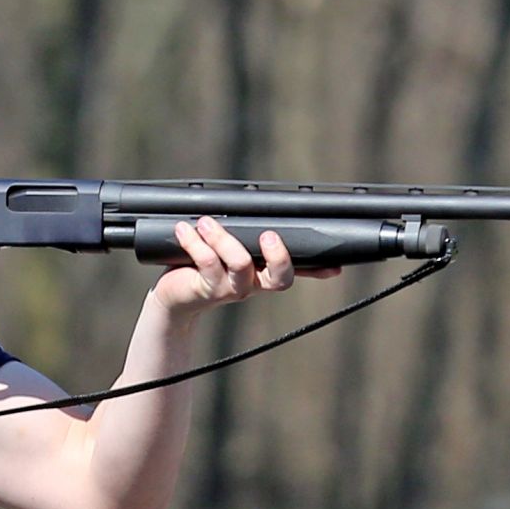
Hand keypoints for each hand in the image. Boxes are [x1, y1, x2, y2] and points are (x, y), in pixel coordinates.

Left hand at [149, 216, 339, 318]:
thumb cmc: (202, 266)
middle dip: (279, 257)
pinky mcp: (206, 289)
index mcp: (262, 274)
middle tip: (269, 235)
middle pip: (279, 279)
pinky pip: (207, 263)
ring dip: (224, 239)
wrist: (174, 297)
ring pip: (240, 264)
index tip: (335, 266)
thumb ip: (244, 234)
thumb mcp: (228, 249)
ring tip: (206, 221)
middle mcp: (252, 284)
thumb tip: (260, 210)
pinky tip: (183, 229)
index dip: (316, 270)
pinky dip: (195, 242)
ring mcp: (231, 289)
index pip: (295, 271)